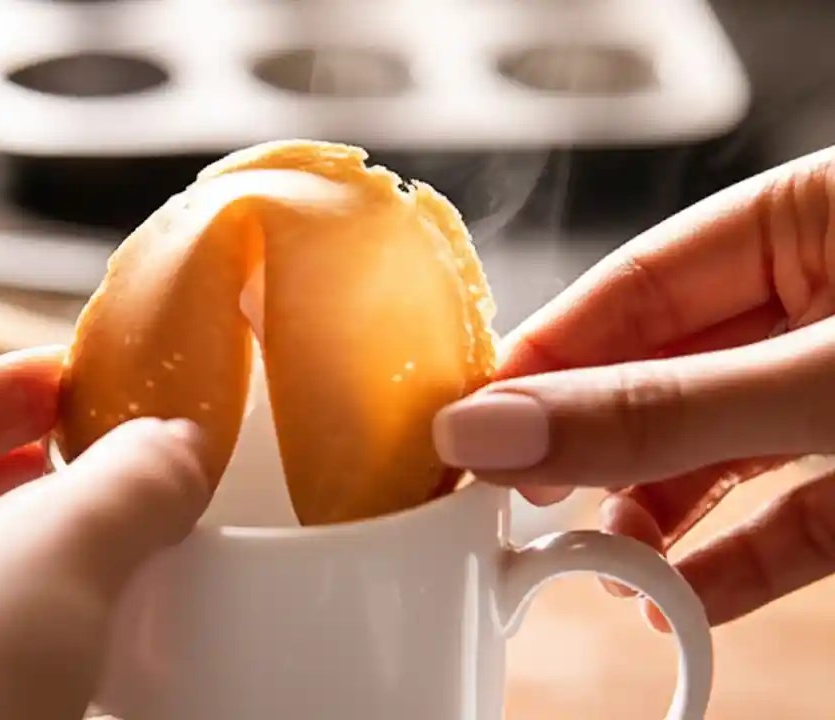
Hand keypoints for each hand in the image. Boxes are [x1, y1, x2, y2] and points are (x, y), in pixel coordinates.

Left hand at [0, 348, 210, 719]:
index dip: (8, 384)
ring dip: (30, 545)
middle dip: (26, 467)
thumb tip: (178, 443)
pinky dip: (21, 619)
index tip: (88, 376)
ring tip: (113, 525)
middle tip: (112, 448)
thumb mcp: (48, 562)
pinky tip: (86, 619)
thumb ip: (122, 482)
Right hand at [432, 147, 834, 627]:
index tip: (466, 425)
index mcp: (818, 217)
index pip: (637, 281)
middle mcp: (827, 298)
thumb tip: (500, 431)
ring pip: (719, 446)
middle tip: (512, 501)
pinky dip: (734, 559)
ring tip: (598, 564)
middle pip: (664, 370)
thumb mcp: (829, 382)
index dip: (545, 358)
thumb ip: (665, 410)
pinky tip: (676, 593)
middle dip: (591, 446)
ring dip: (654, 512)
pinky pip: (790, 513)